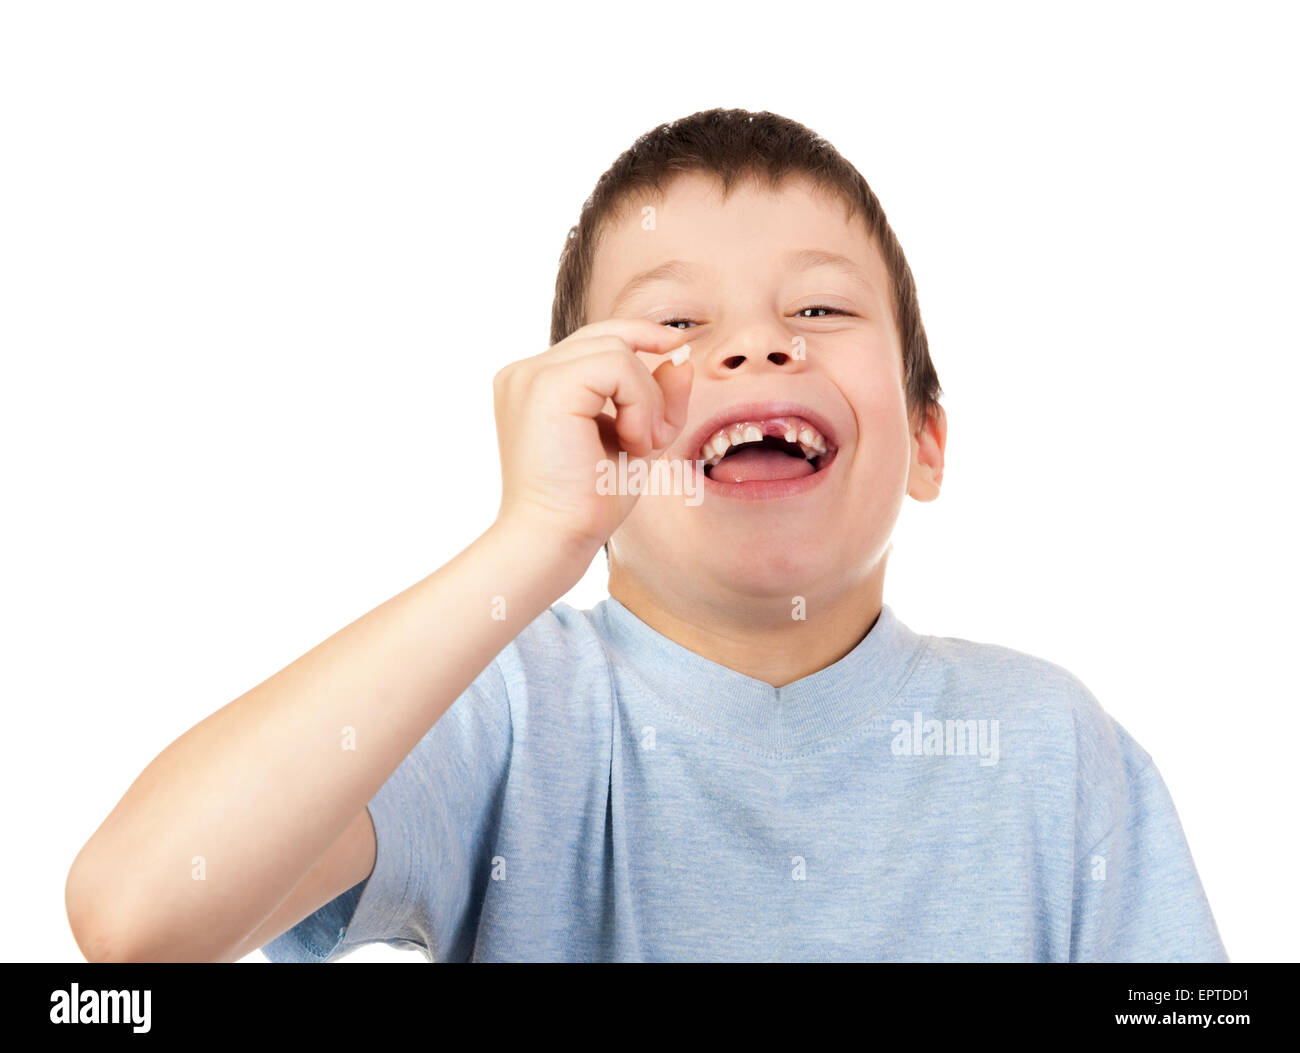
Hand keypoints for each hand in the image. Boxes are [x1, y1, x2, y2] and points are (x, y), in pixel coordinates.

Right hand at [492, 319, 694, 558]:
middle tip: (655, 435)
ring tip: (639, 446)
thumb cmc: (588, 503)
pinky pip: (617, 364)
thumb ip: (657, 399)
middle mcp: (526, 373)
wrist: (554, 539)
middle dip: (649, 379)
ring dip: (646, 400)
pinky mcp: (547, 384)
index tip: (679, 348)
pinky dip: (639, 402)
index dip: (641, 338)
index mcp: (536, 385)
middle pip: (607, 335)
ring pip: (617, 349)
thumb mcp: (637, 439)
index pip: (596, 342)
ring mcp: (531, 374)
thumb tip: (680, 356)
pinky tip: (631, 441)